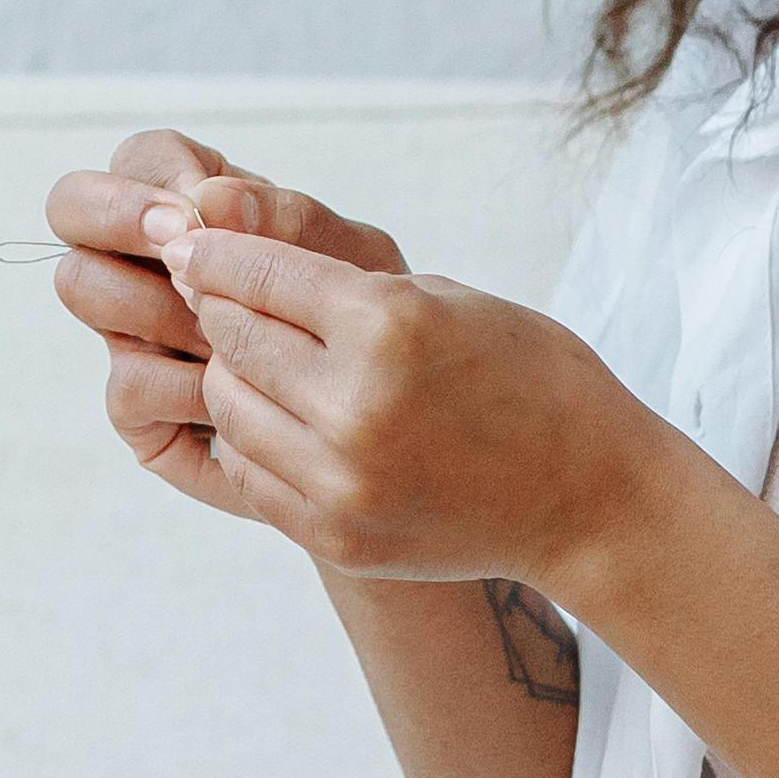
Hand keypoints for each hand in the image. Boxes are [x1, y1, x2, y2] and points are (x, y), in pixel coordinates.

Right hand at [36, 133, 400, 524]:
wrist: (393, 427)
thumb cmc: (368, 326)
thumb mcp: (352, 263)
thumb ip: (289, 222)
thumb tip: (212, 197)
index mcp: (197, 209)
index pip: (141, 158)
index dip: (154, 178)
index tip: (191, 213)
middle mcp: (146, 260)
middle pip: (72, 207)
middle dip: (116, 219)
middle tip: (179, 253)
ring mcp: (133, 330)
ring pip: (85, 284)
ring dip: (156, 304)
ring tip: (226, 333)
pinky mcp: (139, 405)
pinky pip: (127, 379)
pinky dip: (184, 384)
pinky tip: (237, 394)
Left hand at [156, 212, 673, 584]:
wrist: (589, 497)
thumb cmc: (528, 377)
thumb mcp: (447, 299)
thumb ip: (342, 284)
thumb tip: (232, 263)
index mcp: (389, 328)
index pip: (257, 273)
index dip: (213, 253)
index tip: (188, 243)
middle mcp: (356, 406)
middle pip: (232, 336)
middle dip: (220, 308)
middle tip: (219, 296)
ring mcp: (342, 481)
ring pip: (228, 406)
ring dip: (232, 375)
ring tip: (260, 361)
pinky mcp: (335, 535)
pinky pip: (249, 470)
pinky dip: (252, 437)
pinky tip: (280, 417)